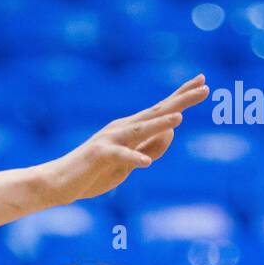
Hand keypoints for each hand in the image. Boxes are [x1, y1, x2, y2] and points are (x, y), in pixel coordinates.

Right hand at [41, 75, 209, 204]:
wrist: (59, 182)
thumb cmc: (92, 173)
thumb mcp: (128, 162)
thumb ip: (149, 147)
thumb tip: (172, 132)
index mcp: (130, 129)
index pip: (160, 109)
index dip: (181, 96)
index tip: (203, 82)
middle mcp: (121, 128)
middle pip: (155, 112)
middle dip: (180, 101)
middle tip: (205, 88)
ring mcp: (109, 140)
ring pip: (139, 130)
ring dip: (159, 124)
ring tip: (179, 119)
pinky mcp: (99, 156)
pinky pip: (119, 157)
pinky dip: (133, 159)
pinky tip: (146, 163)